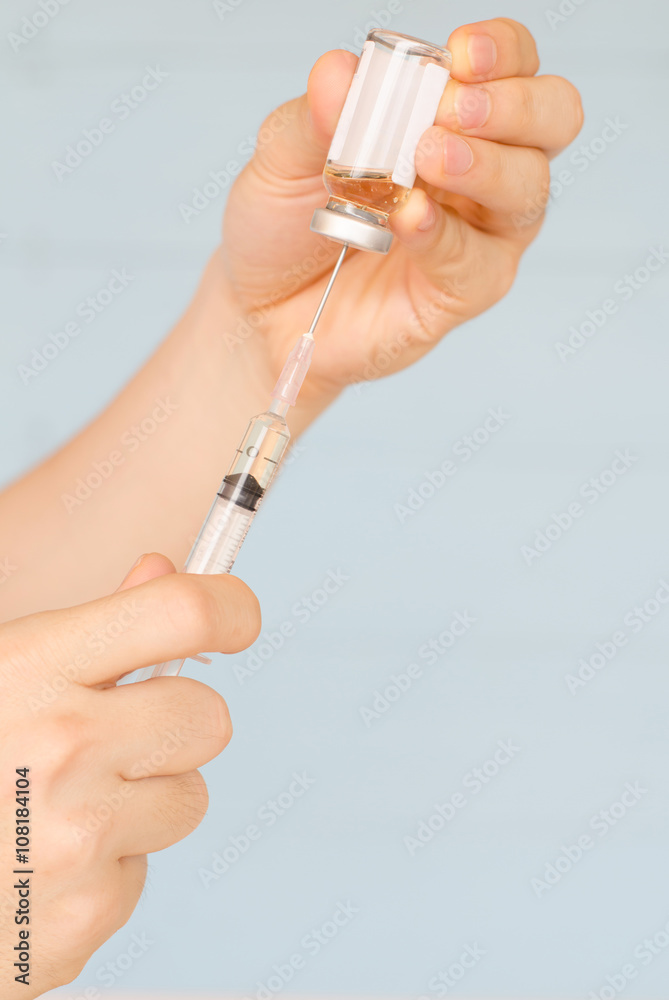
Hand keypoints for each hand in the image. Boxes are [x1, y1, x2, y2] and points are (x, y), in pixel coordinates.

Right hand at [0, 554, 259, 998]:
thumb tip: (164, 572)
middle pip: (210, 718)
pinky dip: (104, 869)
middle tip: (116, 738)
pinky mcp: (82, 918)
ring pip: (189, 798)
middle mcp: (61, 749)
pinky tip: (40, 864)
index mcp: (32, 668)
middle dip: (177, 724)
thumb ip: (89, 627)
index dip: (229, 606)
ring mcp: (74, 839)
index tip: (237, 617)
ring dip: (144, 801)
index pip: (179, 614)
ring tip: (62, 807)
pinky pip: (141, 872)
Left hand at [221, 17, 582, 400]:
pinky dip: (445, 235)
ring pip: (530, 189)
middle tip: (451, 109)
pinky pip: (478, 262)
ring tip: (425, 158)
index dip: (500, 52)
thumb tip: (341, 72)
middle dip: (514, 105)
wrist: (259, 310)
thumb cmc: (284, 228)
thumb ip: (316, 116)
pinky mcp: (462, 292)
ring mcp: (478, 234)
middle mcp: (479, 171)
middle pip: (552, 119)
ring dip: (485, 165)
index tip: (458, 55)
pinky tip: (410, 218)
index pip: (511, 66)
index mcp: (446, 119)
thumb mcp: (283, 158)